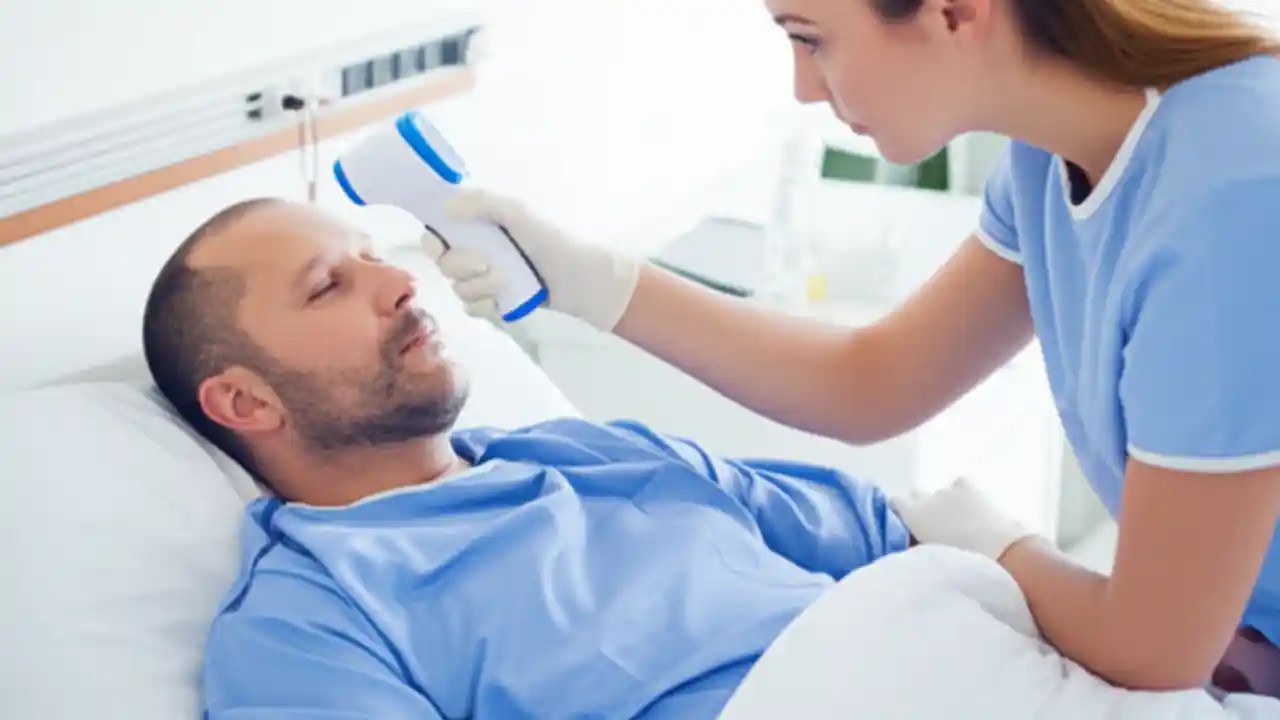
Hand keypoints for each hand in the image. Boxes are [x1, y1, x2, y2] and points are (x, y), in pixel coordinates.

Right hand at [421, 188, 640, 331]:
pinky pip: (472, 307)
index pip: (437, 231)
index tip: (442, 244)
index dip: (434, 240)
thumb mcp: (519, 212)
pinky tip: (503, 300)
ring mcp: (486, 276)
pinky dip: (485, 305)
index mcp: (479, 223)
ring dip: (480, 286)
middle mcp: (478, 248)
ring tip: (507, 282)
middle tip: (486, 262)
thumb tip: (444, 206)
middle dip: (462, 266)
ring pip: (458, 287)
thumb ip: (482, 203)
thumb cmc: (554, 239)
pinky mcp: (495, 301)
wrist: (584, 281)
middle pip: (443, 262)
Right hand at [892, 478, 1037, 561]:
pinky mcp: (971, 487)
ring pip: (941, 490)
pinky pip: (960, 485)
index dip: (899, 512)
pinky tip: (973, 507)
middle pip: (916, 494)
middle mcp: (926, 498)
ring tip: (959, 520)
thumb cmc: (963, 564)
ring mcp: (949, 490)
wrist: (1002, 555)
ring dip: (945, 501)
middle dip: (922, 505)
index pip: (894, 502)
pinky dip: (963, 493)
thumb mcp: (931, 558)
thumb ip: (917, 547)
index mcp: (913, 516)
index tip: (906, 524)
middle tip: (936, 527)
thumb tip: (913, 545)